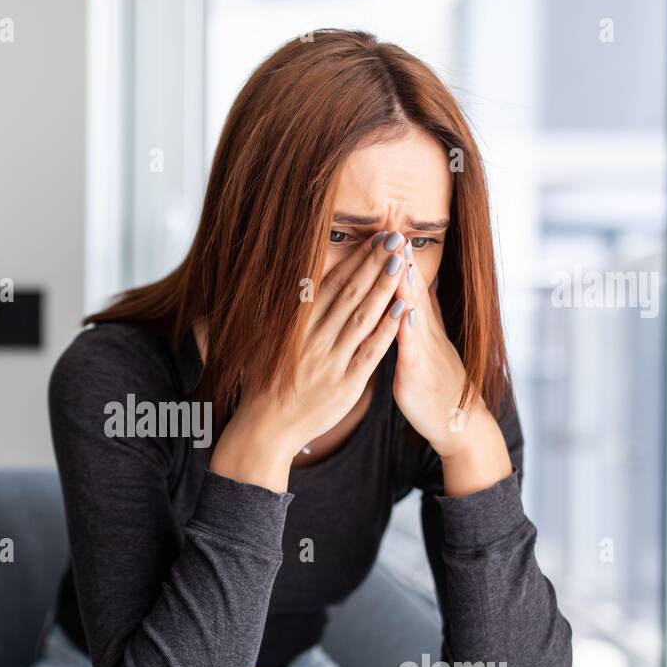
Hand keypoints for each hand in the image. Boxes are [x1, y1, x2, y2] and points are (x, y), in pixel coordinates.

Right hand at [211, 231, 408, 491]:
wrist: (265, 429)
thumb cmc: (264, 385)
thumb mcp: (265, 342)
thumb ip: (285, 315)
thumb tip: (297, 284)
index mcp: (297, 325)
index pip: (332, 284)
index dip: (357, 259)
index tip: (376, 238)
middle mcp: (314, 338)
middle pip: (350, 293)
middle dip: (375, 263)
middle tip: (396, 237)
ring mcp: (331, 360)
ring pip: (362, 316)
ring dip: (384, 287)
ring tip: (402, 261)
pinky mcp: (345, 384)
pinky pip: (370, 352)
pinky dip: (386, 329)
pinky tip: (403, 308)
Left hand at [391, 250, 512, 494]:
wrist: (458, 423)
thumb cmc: (437, 385)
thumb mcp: (428, 347)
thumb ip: (421, 319)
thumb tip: (414, 292)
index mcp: (422, 328)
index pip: (411, 287)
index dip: (402, 260)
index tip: (392, 231)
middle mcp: (425, 334)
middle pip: (413, 292)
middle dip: (403, 262)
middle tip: (394, 230)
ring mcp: (423, 352)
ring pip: (413, 313)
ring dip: (406, 287)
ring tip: (399, 259)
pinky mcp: (417, 374)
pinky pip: (410, 349)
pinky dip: (406, 329)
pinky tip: (401, 312)